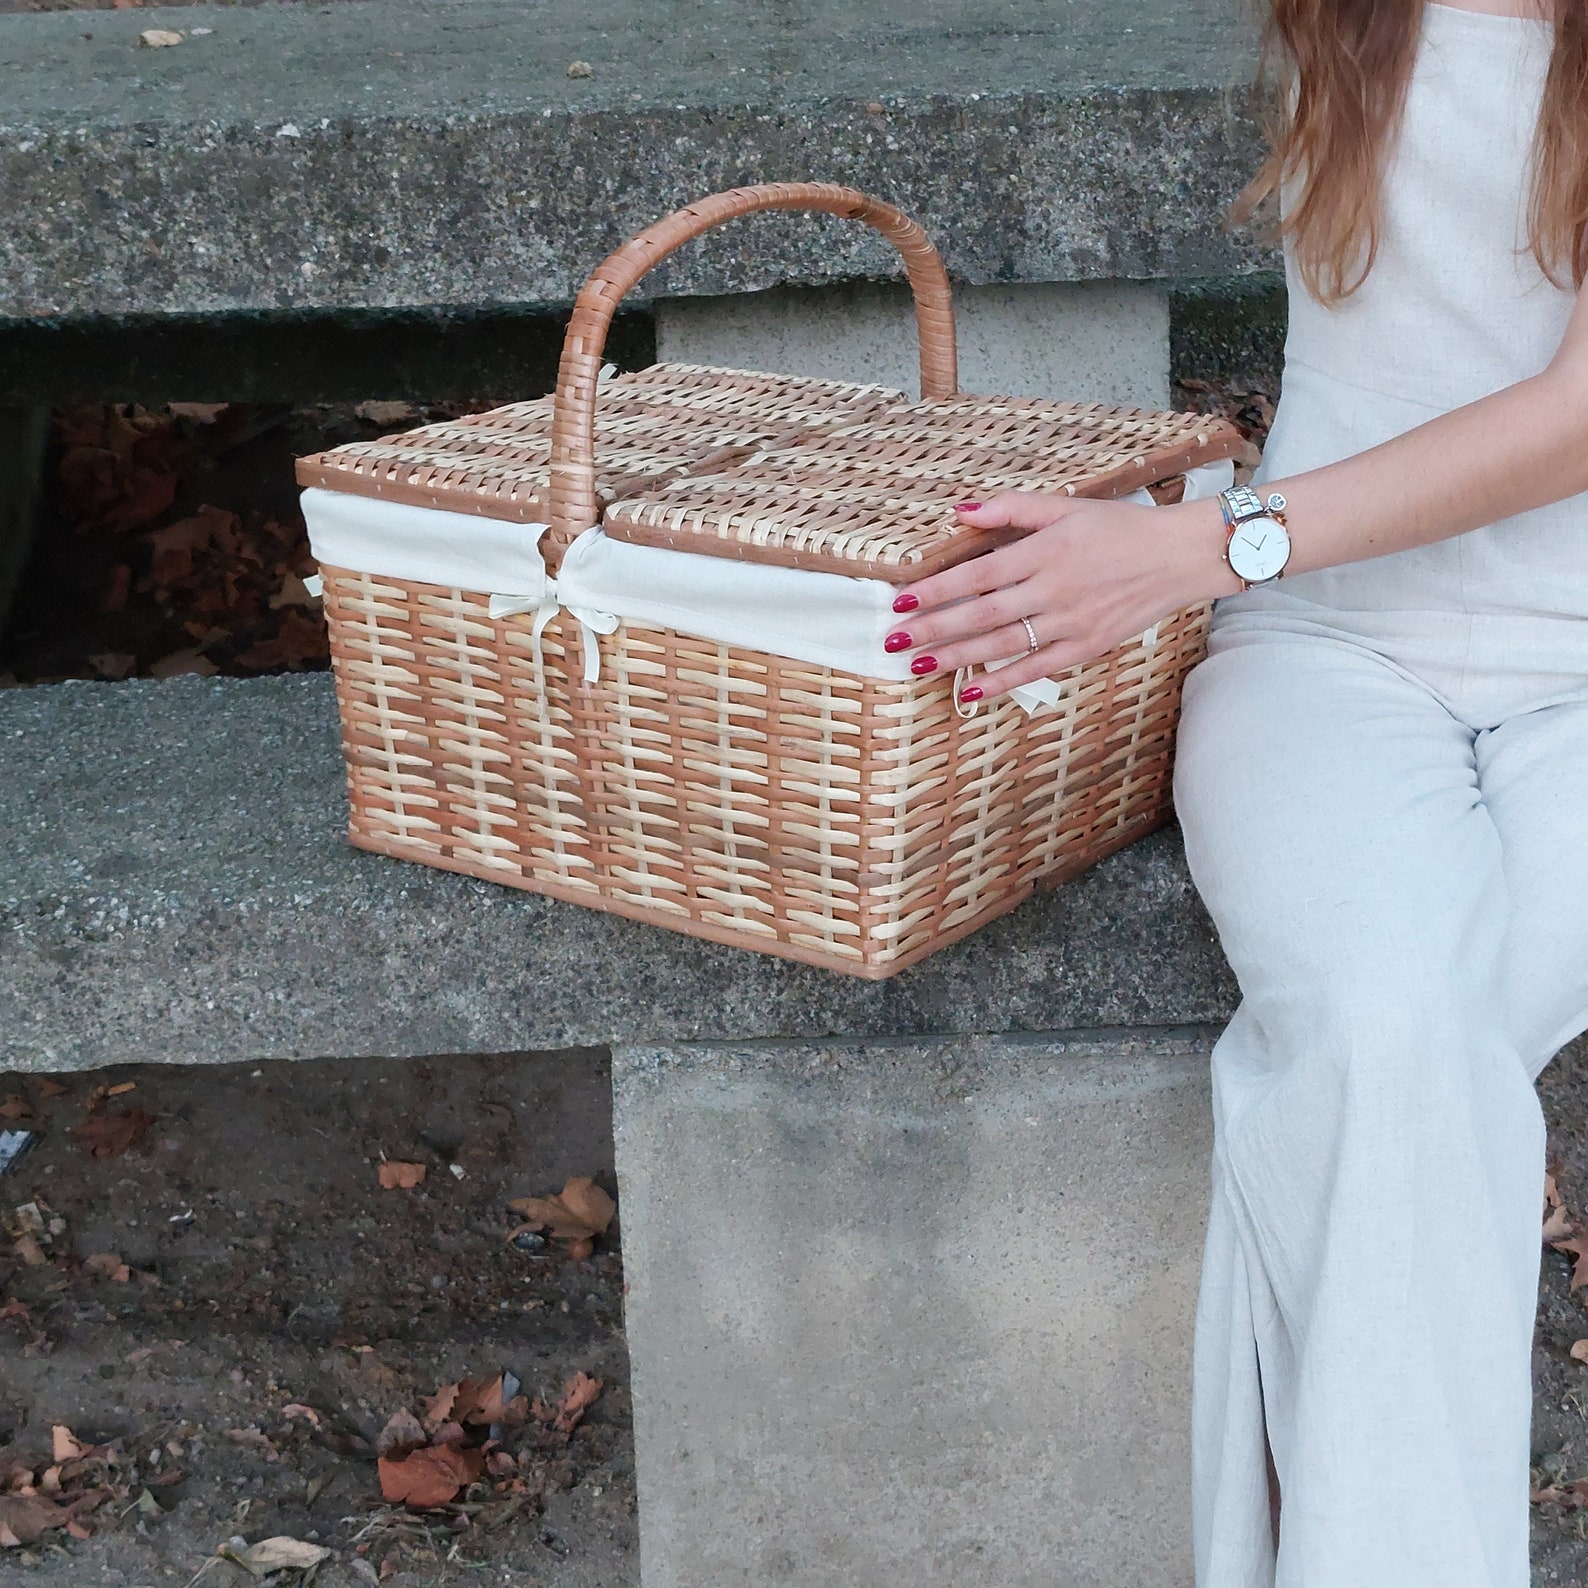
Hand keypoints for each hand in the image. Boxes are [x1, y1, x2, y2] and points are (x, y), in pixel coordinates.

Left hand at [885, 492, 1235, 702]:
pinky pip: (1036, 667)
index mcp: (1046, 551)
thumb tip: (959, 508)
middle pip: (982, 613)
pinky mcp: (1086, 647)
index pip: (978, 574)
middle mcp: (1054, 589)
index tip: (902, 601)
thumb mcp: (1067, 507)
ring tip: (918, 665)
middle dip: (934, 628)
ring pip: (1002, 644)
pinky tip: (970, 691)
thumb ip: (1012, 508)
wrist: (1180, 556)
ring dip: (956, 657)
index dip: (937, 589)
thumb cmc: (1121, 528)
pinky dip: (1002, 681)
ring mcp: (1070, 622)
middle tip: (894, 640)